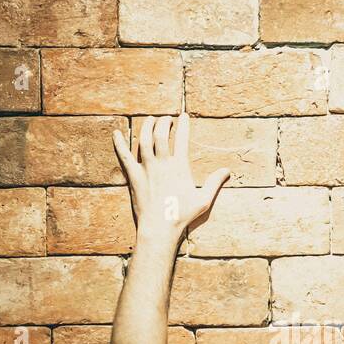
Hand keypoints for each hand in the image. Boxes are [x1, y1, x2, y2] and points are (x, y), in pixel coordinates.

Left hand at [112, 113, 230, 245]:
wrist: (159, 227)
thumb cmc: (182, 215)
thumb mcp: (204, 200)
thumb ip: (214, 182)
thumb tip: (227, 171)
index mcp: (179, 166)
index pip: (182, 138)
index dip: (183, 125)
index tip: (184, 116)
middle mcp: (162, 163)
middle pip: (160, 134)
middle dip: (163, 122)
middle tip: (166, 119)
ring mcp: (146, 168)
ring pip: (143, 139)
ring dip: (146, 127)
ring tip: (150, 120)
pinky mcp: (133, 176)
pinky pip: (124, 156)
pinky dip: (119, 143)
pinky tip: (116, 133)